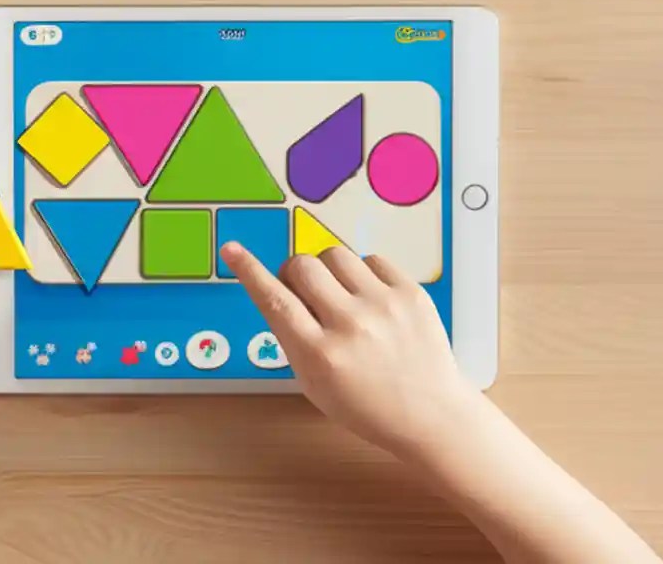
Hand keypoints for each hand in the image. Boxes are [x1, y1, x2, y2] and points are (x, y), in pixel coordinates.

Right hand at [219, 243, 477, 456]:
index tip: (232, 250)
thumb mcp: (313, 384)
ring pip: (334, 254)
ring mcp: (384, 305)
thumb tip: (276, 290)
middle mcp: (350, 325)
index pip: (274, 300)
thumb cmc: (365, 405)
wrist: (430, 414)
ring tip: (341, 296)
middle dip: (294, 274)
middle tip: (305, 293)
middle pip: (302, 266)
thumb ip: (292, 338)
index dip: (248, 271)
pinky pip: (371, 259)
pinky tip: (370, 300)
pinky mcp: (411, 292)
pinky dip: (362, 275)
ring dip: (327, 271)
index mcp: (319, 355)